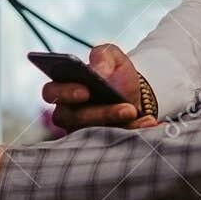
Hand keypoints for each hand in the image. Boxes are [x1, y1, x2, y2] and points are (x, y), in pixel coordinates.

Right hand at [42, 42, 160, 131]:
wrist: (133, 91)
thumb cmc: (114, 74)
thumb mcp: (111, 57)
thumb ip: (103, 56)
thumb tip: (98, 71)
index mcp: (63, 88)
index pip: (51, 92)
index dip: (64, 93)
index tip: (85, 91)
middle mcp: (67, 112)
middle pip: (73, 117)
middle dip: (99, 113)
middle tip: (124, 107)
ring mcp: (81, 130)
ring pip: (92, 133)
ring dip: (116, 123)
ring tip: (134, 111)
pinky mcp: (100, 143)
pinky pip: (114, 141)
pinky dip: (133, 130)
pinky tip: (149, 121)